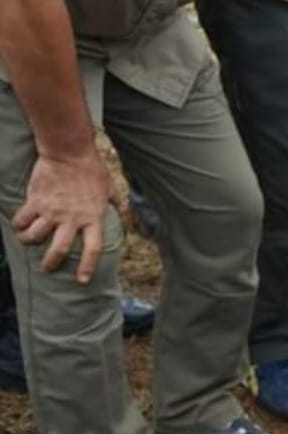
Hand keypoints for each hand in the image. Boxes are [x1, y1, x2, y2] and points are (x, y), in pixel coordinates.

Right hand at [13, 151, 112, 283]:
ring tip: (25, 240)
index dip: (87, 266)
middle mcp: (72, 219)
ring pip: (35, 236)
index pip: (93, 248)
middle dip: (51, 263)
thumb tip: (124, 209)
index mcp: (93, 218)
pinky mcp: (36, 201)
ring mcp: (52, 211)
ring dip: (28, 241)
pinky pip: (22, 219)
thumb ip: (116, 202)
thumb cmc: (92, 169)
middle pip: (60, 249)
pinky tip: (18, 224)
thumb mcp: (110, 188)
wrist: (69, 153)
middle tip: (46, 269)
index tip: (82, 280)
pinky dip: (18, 224)